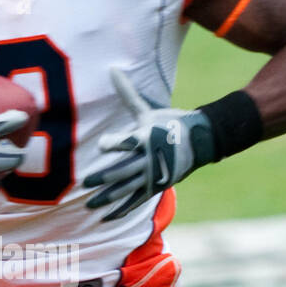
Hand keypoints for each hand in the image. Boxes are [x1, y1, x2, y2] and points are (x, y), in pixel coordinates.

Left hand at [84, 68, 214, 220]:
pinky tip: (106, 217)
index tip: (102, 147)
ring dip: (108, 198)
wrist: (200, 141)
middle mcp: (149, 159)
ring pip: (127, 189)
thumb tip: (112, 69)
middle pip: (124, 170)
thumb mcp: (148, 109)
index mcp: (147, 138)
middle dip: (103, 178)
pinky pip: (136, 201)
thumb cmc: (170, 122)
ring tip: (90, 205)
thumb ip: (128, 94)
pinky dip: (122, 210)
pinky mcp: (155, 187)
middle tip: (85, 183)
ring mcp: (152, 176)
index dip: (115, 144)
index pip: (128, 142)